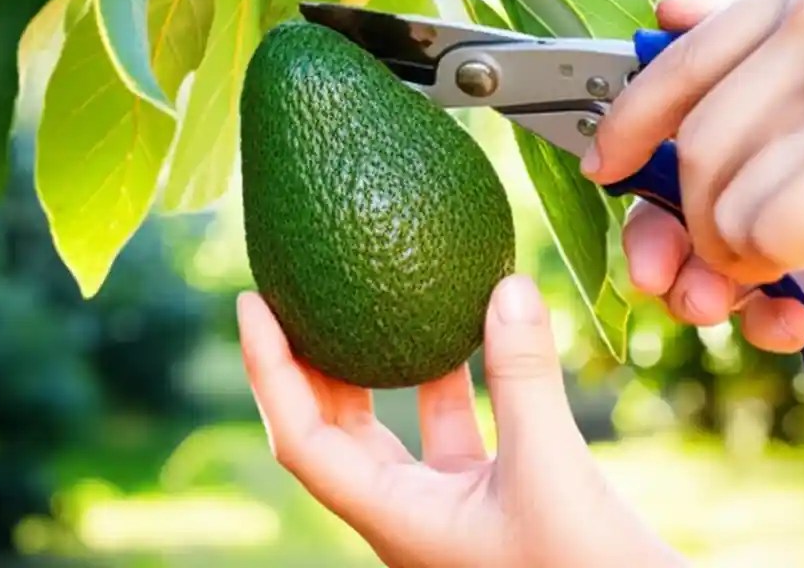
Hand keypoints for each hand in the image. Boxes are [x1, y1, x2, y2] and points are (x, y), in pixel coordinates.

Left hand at [238, 275, 685, 567]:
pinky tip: (470, 331)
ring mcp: (447, 510)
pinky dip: (449, 381)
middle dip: (305, 364)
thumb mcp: (550, 468)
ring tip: (364, 300)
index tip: (252, 302)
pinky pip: (450, 431)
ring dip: (375, 368)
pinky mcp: (490, 500)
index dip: (269, 370)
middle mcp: (406, 515)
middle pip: (329, 432)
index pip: (301, 438)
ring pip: (390, 431)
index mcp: (393, 519)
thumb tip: (505, 285)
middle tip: (294, 293)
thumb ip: (523, 378)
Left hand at [583, 0, 803, 349]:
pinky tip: (795, 292)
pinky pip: (768, 229)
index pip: (680, 58)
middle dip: (680, 228)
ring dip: (731, 262)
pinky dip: (769, 275)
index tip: (606, 168)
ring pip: (721, 195)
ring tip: (766, 275)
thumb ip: (766, 37)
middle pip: (692, 146)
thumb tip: (659, 16)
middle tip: (699, 271)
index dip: (629, 123)